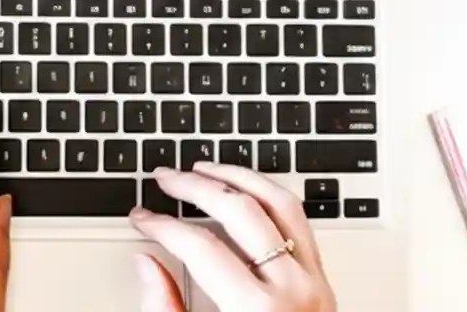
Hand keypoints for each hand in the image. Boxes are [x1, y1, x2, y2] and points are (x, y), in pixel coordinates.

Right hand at [130, 163, 335, 311]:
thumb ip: (167, 311)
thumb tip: (146, 265)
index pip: (199, 245)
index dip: (162, 225)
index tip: (141, 217)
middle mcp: (291, 290)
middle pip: (239, 211)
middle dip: (196, 186)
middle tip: (166, 177)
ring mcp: (314, 282)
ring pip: (279, 203)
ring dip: (239, 177)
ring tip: (206, 169)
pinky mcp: (324, 281)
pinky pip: (298, 221)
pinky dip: (269, 195)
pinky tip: (246, 190)